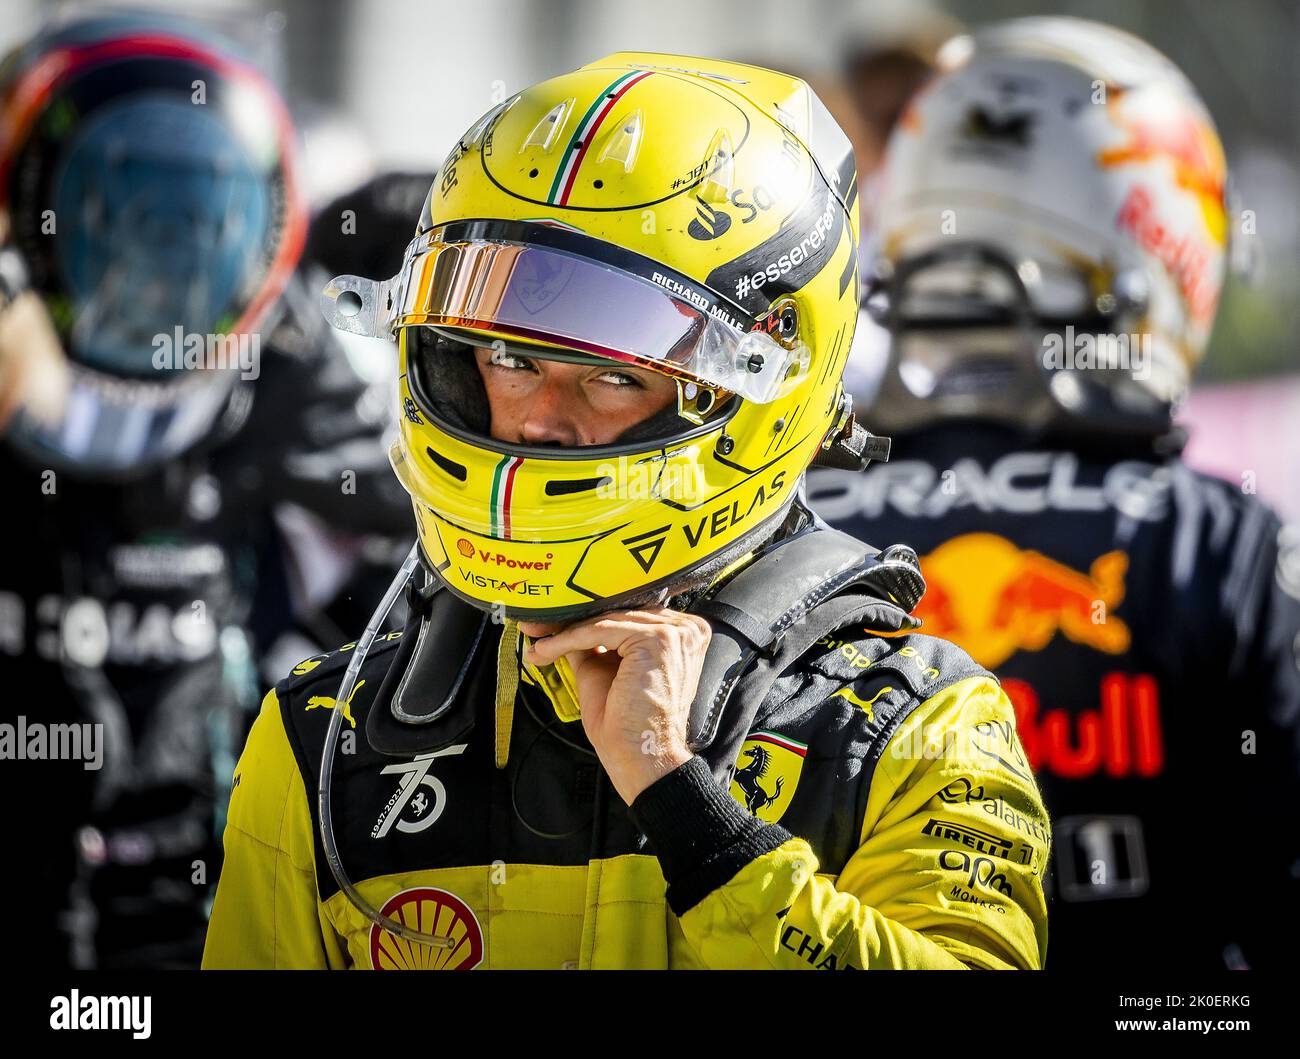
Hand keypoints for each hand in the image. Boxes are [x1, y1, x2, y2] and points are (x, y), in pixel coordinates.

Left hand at [520, 607, 710, 804]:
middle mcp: (685, 628)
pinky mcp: (657, 639)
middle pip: (616, 613)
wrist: (641, 757)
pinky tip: (547, 650)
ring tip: (539, 647)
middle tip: (536, 629)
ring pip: (606, 620)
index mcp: (680, 634)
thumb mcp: (604, 670)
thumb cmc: (629, 725)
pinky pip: (601, 630)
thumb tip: (563, 625)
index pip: (625, 615)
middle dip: (570, 623)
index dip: (584, 619)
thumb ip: (591, 643)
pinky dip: (569, 639)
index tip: (549, 626)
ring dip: (565, 633)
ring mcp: (675, 632)